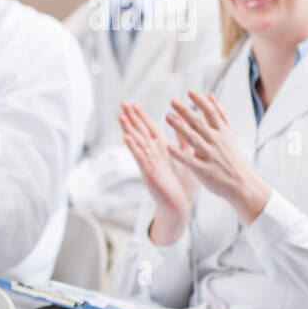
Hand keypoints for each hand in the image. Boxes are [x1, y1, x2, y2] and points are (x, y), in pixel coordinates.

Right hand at [119, 101, 197, 245]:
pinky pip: (139, 157)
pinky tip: (127, 138)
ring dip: (129, 129)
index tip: (133, 104)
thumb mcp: (187, 157)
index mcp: (161, 147)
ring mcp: (149, 161)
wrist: (180, 204)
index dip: (141, 115)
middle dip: (131, 118)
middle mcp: (153, 152)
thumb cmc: (183, 183)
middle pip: (139, 131)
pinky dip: (133, 147)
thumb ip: (184, 140)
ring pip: (137, 142)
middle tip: (122, 104)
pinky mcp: (148, 172)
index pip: (148, 127)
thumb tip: (184, 123)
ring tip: (121, 117)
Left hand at [165, 90, 271, 224]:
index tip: (189, 91)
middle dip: (186, 111)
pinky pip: (189, 160)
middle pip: (200, 123)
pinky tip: (168, 147)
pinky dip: (179, 154)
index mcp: (223, 132)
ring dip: (180, 127)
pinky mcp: (204, 170)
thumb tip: (210, 95)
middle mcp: (217, 142)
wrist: (242, 183)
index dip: (200, 101)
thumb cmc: (232, 157)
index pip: (211, 113)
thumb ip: (220, 114)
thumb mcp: (229, 133)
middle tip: (173, 101)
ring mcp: (210, 155)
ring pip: (193, 139)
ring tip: (167, 117)